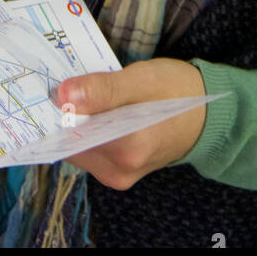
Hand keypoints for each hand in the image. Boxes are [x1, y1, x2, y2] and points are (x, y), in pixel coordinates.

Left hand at [56, 57, 206, 189]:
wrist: (207, 115)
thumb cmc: (177, 91)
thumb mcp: (141, 80)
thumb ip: (102, 89)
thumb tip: (63, 96)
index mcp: (126, 148)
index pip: (70, 133)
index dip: (55, 109)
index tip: (48, 86)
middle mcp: (119, 170)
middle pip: (73, 141)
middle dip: (64, 114)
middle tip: (63, 82)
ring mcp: (119, 175)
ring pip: (80, 146)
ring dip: (75, 121)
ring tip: (80, 92)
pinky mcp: (120, 172)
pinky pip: (92, 150)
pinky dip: (88, 130)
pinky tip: (94, 108)